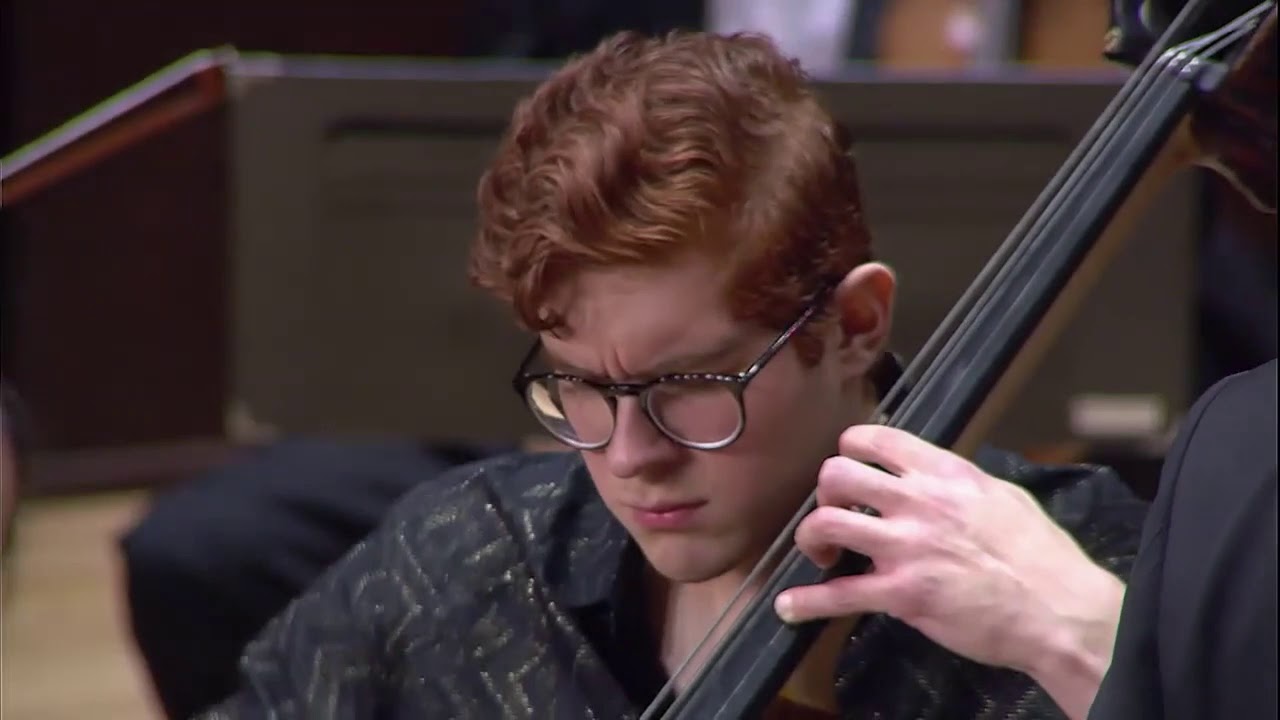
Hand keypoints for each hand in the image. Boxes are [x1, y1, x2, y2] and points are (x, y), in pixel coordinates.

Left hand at [774, 425, 1123, 677]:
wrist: (1059, 609)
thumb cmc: (1041, 556)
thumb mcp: (1002, 496)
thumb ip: (960, 483)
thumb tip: (935, 477)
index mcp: (943, 473)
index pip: (874, 439)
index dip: (848, 451)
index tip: (848, 470)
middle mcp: (917, 502)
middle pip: (836, 475)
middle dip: (824, 493)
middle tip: (835, 514)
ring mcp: (905, 548)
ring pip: (827, 524)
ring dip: (812, 539)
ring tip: (822, 554)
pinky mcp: (901, 594)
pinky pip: (838, 595)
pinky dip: (806, 602)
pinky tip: (788, 607)